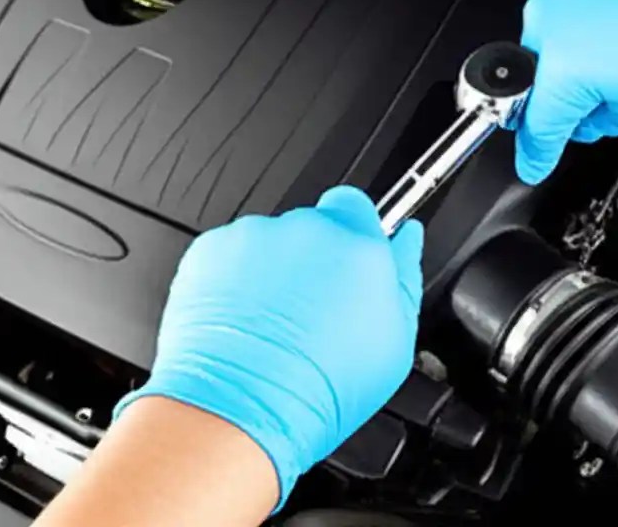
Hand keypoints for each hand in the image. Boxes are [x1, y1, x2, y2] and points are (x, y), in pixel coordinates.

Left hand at [114, 186, 423, 507]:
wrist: (237, 410)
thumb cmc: (316, 391)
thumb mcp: (394, 345)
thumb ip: (404, 279)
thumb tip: (408, 241)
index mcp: (360, 248)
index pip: (359, 206)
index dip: (355, 235)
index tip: (351, 264)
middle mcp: (307, 232)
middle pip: (314, 227)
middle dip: (316, 259)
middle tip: (315, 312)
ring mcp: (254, 238)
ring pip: (270, 242)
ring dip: (273, 271)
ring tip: (274, 327)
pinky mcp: (209, 251)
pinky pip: (228, 256)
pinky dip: (233, 282)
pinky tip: (244, 325)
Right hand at [514, 0, 617, 184]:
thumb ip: (606, 123)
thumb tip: (591, 120)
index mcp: (559, 70)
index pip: (537, 128)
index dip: (538, 156)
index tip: (533, 168)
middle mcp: (547, 32)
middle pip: (545, 95)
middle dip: (582, 111)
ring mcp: (558, 4)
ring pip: (562, 66)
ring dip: (596, 84)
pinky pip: (574, 37)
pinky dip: (600, 56)